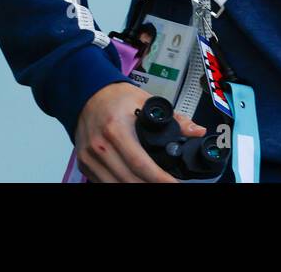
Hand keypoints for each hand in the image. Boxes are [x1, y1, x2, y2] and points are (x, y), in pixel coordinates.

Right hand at [75, 82, 206, 182]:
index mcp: (116, 129)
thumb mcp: (147, 101)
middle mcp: (100, 145)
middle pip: (128, 178)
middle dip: (150, 185)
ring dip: (135, 187)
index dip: (159, 179)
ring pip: (115, 184)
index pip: (140, 163)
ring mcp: (89, 156)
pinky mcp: (84, 163)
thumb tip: (196, 131)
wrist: (89, 94)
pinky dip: (119, 184)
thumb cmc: (117, 98)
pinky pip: (102, 183)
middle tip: (166, 185)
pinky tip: (135, 181)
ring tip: (153, 184)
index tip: (173, 184)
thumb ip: (175, 118)